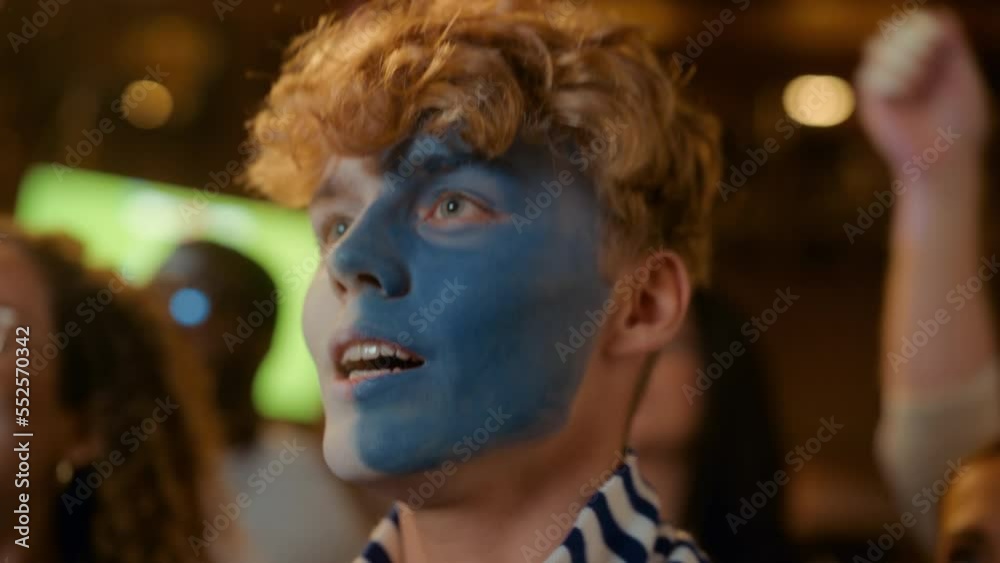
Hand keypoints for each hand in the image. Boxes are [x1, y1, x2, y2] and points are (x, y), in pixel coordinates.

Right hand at [856, 10, 989, 178]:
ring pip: (876, 47)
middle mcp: (902, 69)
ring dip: (899, 57)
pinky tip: (903, 93)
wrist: (944, 160)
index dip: (921, 24)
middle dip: (910, 38)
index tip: (938, 40)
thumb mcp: (963, 75)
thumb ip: (953, 45)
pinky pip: (869, 75)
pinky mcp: (870, 102)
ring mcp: (884, 84)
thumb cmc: (960, 123)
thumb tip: (938, 15)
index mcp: (927, 60)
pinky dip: (889, 78)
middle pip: (893, 29)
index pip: (914, 23)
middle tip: (926, 59)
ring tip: (916, 79)